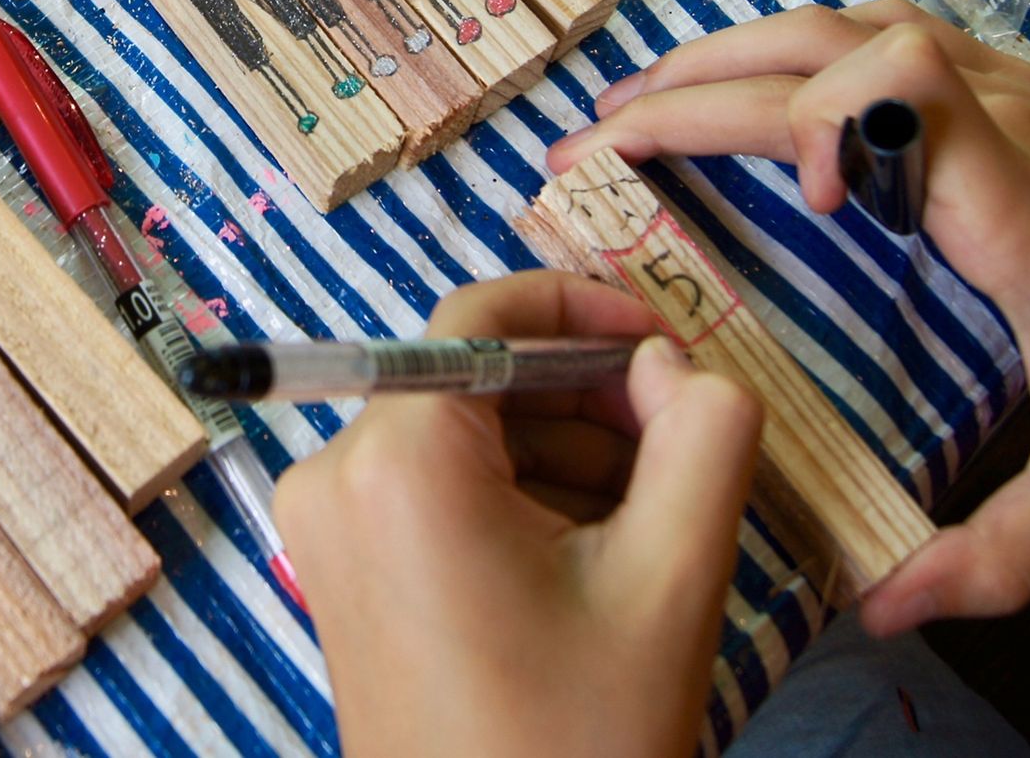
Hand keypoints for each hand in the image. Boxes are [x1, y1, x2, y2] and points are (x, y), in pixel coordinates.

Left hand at [273, 272, 761, 757]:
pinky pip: (435, 489)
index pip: (487, 315)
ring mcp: (326, 524)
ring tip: (645, 532)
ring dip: (562, 456)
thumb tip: (674, 362)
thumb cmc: (577, 736)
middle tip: (682, 455)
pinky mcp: (338, 567)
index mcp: (399, 457)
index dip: (587, 314)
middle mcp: (335, 472)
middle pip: (477, 376)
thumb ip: (703, 434)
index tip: (669, 348)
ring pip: (464, 434)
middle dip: (587, 402)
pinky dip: (515, 499)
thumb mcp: (673, 576)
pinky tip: (588, 564)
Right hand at [547, 0, 1029, 641]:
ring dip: (724, 51)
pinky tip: (731, 86)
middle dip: (697, 89)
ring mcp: (1003, 89)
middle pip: (834, 49)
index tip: (805, 197)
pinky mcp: (1000, 84)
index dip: (834, 116)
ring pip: (843, 19)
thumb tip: (880, 609)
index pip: (915, 93)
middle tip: (588, 147)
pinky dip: (779, 47)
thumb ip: (996, 558)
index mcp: (1019, 211)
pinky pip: (872, 27)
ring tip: (630, 106)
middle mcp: (1005, 126)